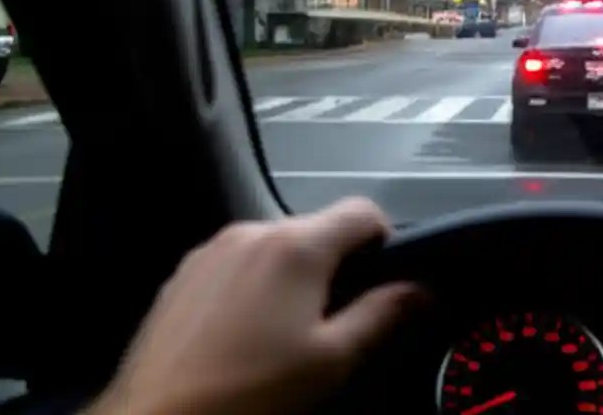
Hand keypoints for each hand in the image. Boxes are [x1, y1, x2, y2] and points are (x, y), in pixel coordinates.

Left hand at [87, 197, 426, 414]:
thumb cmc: (246, 393)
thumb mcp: (332, 359)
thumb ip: (383, 315)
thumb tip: (419, 292)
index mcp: (296, 246)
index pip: (363, 211)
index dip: (385, 241)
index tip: (386, 277)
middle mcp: (252, 234)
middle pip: (317, 230)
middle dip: (335, 268)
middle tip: (335, 324)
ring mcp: (211, 251)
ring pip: (275, 248)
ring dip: (292, 278)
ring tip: (285, 337)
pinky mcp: (183, 274)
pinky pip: (237, 265)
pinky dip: (253, 288)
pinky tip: (246, 337)